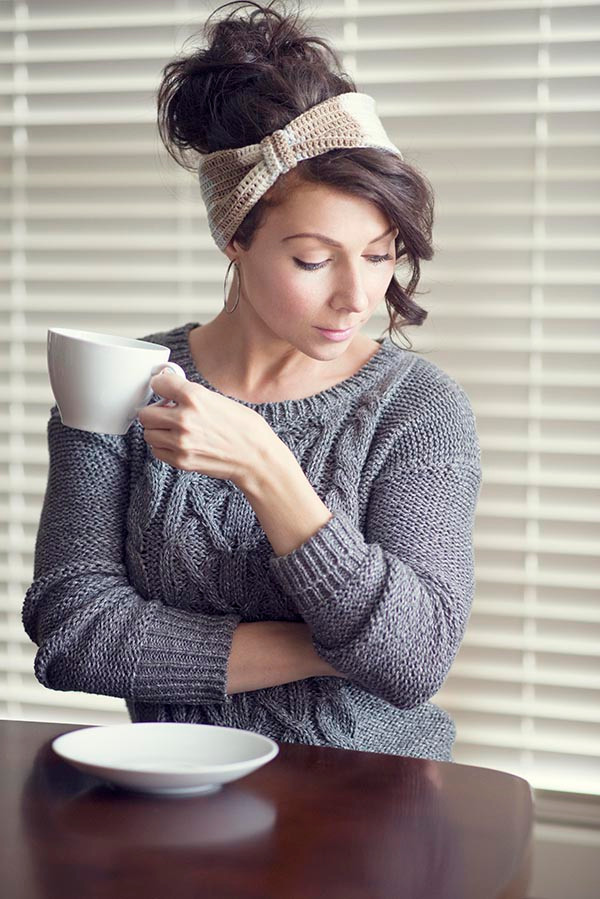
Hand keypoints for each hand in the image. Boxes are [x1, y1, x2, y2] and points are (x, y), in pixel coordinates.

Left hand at [137, 371, 272, 485]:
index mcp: (194, 397)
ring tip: (173, 429)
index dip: (160, 386)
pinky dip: (163, 446)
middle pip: (145, 413)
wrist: (256, 458)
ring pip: (148, 433)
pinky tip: (178, 442)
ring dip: (158, 430)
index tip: (163, 389)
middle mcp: (183, 418)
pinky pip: (156, 450)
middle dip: (154, 411)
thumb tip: (172, 391)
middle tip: (166, 412)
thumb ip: (192, 394)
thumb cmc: (245, 429)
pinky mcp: (180, 460)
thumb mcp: (220, 399)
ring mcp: (180, 442)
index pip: (158, 384)